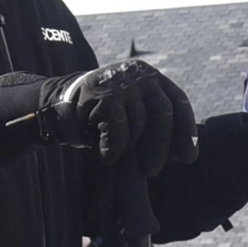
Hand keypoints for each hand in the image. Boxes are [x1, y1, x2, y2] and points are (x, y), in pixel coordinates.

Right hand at [35, 58, 197, 173]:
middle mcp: (140, 75)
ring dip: (132, 149)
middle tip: (152, 170)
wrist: (60, 107)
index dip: (186, 132)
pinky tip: (107, 158)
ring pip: (139, 122)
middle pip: (163, 113)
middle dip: (161, 147)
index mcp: (153, 79)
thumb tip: (184, 153)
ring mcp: (121, 82)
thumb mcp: (134, 115)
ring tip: (121, 159)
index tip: (188, 158)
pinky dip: (114, 149)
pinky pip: (118, 128)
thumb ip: (156, 126)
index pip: (179, 103)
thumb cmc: (103, 119)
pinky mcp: (101, 94)